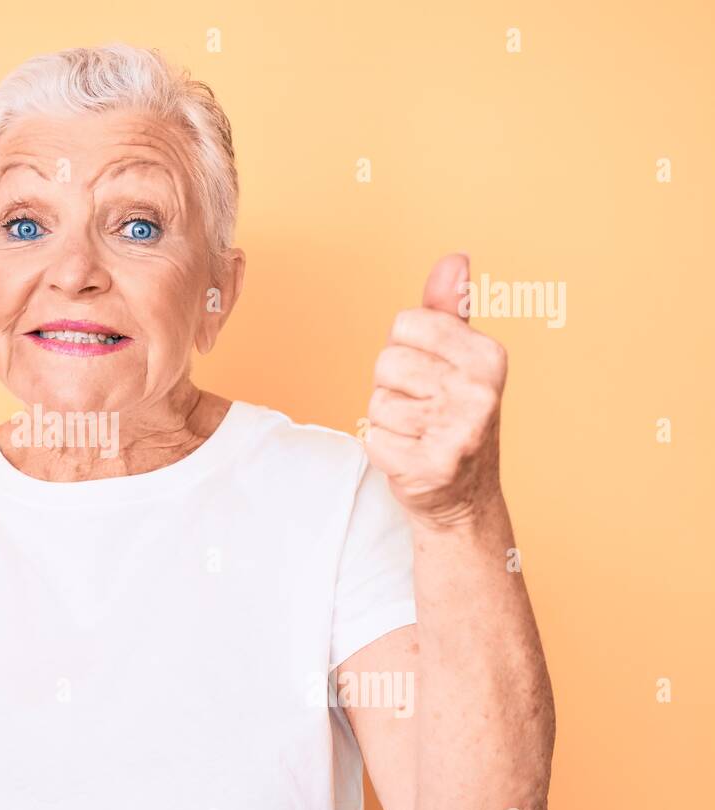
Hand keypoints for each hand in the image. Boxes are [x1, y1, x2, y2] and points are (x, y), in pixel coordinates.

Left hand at [365, 254, 507, 529]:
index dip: (405, 350)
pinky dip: (382, 450)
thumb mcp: (458, 360)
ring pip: (376, 402)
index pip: (405, 324)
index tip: (430, 377)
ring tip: (418, 434)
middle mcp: (479, 391)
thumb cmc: (452, 419)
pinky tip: (410, 458)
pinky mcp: (430, 466)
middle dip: (393, 387)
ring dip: (387, 421)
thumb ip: (450, 310)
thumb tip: (454, 259)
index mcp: (488, 356)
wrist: (463, 499)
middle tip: (423, 411)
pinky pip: (371, 438)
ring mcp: (458, 431)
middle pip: (386, 362)